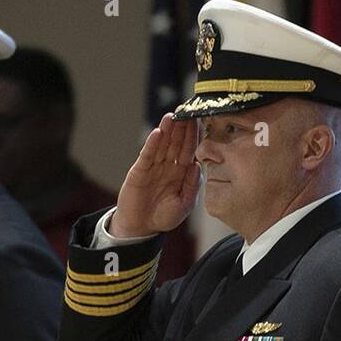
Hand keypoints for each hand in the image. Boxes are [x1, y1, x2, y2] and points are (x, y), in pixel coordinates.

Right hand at [113, 112, 200, 236]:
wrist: (141, 227)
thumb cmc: (163, 217)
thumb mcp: (184, 205)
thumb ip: (192, 187)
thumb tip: (198, 166)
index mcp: (182, 173)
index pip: (190, 151)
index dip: (194, 137)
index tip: (201, 123)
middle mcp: (169, 166)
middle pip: (176, 143)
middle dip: (182, 129)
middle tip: (188, 112)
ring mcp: (154, 167)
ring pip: (162, 145)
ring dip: (167, 131)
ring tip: (172, 116)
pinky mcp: (140, 170)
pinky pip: (148, 155)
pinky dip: (152, 144)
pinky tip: (158, 133)